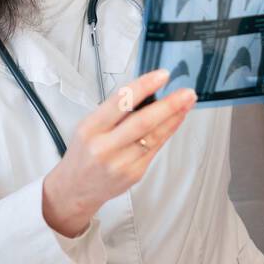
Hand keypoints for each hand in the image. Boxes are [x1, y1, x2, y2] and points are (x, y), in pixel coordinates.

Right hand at [42, 69, 195, 237]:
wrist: (76, 188)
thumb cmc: (83, 152)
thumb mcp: (88, 126)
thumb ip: (114, 111)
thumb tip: (145, 91)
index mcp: (91, 128)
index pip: (120, 102)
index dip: (143, 86)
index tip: (161, 76)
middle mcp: (105, 147)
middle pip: (143, 122)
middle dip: (169, 105)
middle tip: (186, 93)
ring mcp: (121, 163)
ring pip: (154, 137)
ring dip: (174, 117)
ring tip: (187, 103)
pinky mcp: (134, 174)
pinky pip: (156, 149)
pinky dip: (168, 132)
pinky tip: (175, 120)